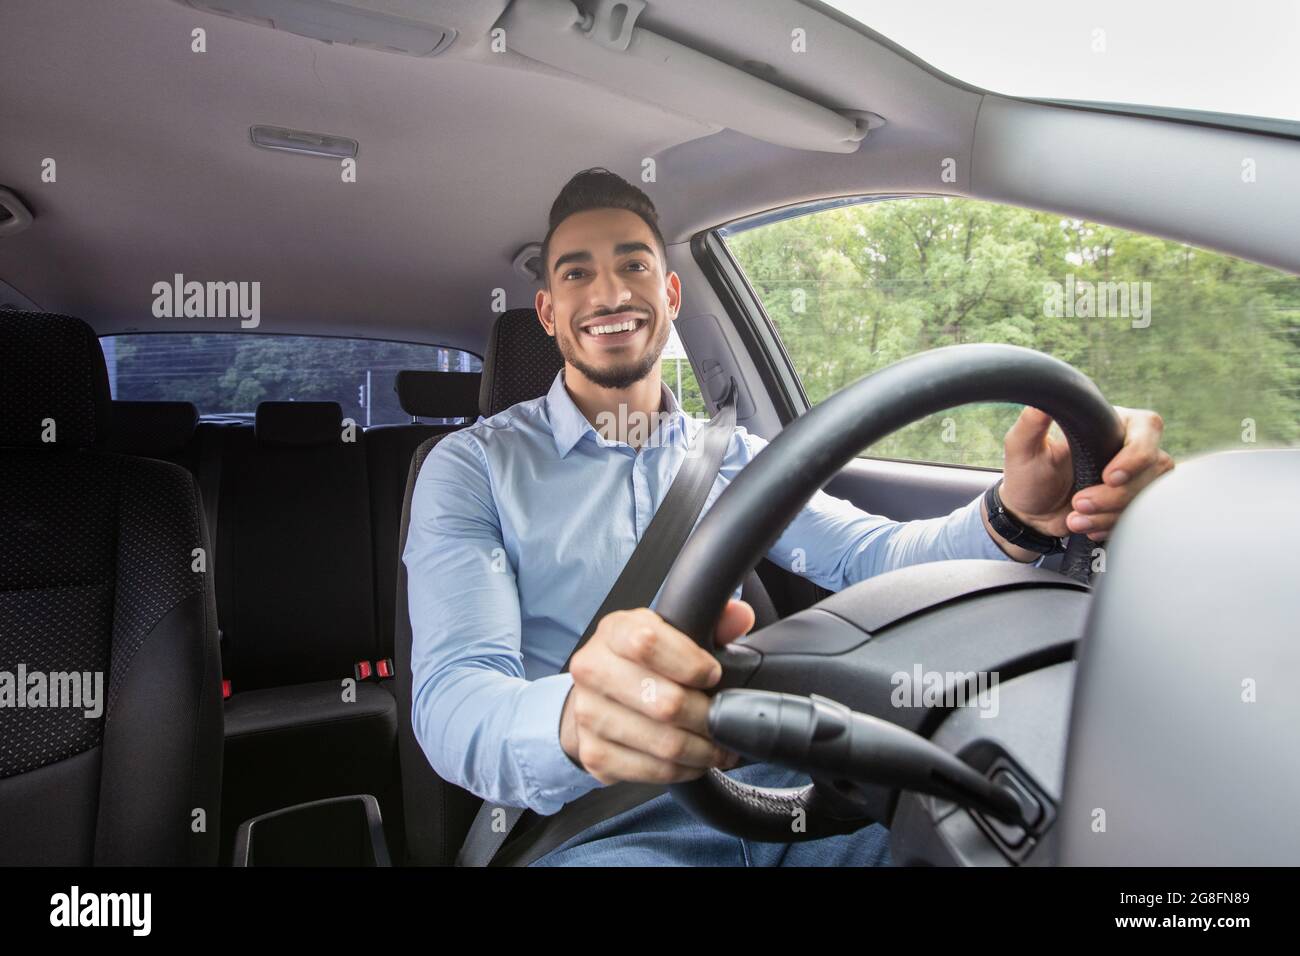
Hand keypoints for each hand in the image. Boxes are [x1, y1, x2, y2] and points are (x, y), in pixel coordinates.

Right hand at [559, 600, 754, 784]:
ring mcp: (587, 714)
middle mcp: (592, 670)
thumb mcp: (673, 631)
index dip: (691, 664)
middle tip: (726, 722)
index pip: (648, 644)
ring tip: (718, 746)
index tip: (713, 675)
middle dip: (708, 717)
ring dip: (701, 750)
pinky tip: (694, 761)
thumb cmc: (644, 659)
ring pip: (663, 744)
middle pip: (664, 703)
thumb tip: (740, 616)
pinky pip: (650, 771)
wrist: (598, 691)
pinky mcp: (593, 753)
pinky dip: (682, 771)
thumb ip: (711, 622)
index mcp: (613, 631)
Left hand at [1000, 405, 1174, 542]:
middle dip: (1115, 495)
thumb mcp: (1021, 448)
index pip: (1148, 426)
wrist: (1030, 515)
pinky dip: (1111, 525)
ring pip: (1147, 495)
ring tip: (1075, 517)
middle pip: (1153, 467)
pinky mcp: (1133, 502)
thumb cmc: (1026, 475)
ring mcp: (1136, 476)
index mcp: (1108, 423)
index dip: (1135, 454)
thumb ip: (1030, 423)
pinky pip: (1141, 516)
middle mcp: (1128, 446)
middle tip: (1079, 503)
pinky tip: (1086, 524)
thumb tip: (1041, 398)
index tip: (1108, 476)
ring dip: (1110, 513)